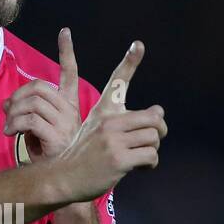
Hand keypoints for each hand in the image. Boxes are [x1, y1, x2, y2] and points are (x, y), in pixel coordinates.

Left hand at [1, 28, 82, 160]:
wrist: (60, 183)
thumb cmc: (47, 154)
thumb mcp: (36, 129)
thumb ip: (25, 111)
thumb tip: (7, 102)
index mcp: (70, 106)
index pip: (70, 74)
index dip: (67, 52)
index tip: (65, 32)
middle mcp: (71, 112)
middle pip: (40, 87)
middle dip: (18, 95)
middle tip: (8, 110)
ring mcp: (66, 124)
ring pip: (33, 103)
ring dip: (14, 112)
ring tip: (9, 126)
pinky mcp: (57, 137)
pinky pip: (30, 120)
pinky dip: (14, 124)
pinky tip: (10, 134)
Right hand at [52, 35, 165, 202]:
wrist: (63, 178)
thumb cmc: (84, 157)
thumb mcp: (99, 132)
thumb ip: (127, 121)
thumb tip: (159, 111)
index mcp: (103, 112)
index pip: (118, 82)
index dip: (129, 62)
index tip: (138, 44)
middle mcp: (108, 122)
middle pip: (153, 117)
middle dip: (159, 131)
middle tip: (153, 141)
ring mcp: (113, 140)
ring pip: (154, 137)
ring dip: (153, 151)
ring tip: (142, 159)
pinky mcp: (119, 159)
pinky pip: (151, 155)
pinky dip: (150, 164)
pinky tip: (140, 169)